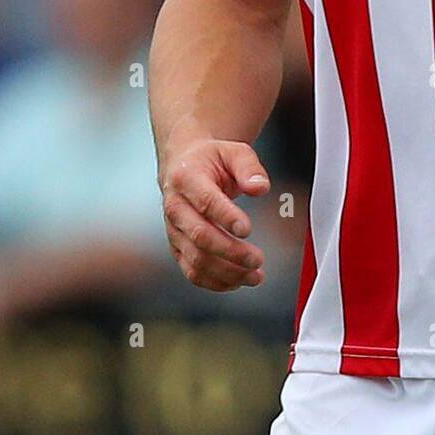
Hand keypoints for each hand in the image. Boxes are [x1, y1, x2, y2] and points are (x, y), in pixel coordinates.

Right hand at [160, 138, 269, 291]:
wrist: (183, 165)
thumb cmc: (209, 159)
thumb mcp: (233, 152)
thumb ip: (249, 167)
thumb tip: (260, 187)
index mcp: (186, 178)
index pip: (206, 202)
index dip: (226, 217)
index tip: (247, 229)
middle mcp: (175, 206)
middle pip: (200, 235)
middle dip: (231, 251)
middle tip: (257, 259)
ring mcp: (174, 229)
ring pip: (195, 259)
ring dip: (226, 272)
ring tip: (255, 275)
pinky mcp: (177, 247)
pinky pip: (191, 271)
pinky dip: (214, 282)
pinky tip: (237, 281)